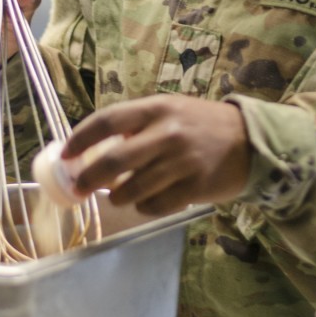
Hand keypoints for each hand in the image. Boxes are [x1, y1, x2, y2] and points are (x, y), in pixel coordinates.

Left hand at [66, 94, 249, 215]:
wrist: (250, 141)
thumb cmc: (202, 124)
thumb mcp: (170, 110)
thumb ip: (137, 124)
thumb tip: (93, 146)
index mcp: (157, 109)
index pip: (107, 121)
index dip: (80, 139)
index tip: (65, 154)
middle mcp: (167, 134)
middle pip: (113, 161)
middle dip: (87, 178)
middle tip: (78, 187)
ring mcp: (181, 163)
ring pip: (131, 190)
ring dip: (116, 196)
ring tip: (116, 195)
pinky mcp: (193, 189)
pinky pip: (154, 206)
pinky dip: (143, 207)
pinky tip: (145, 201)